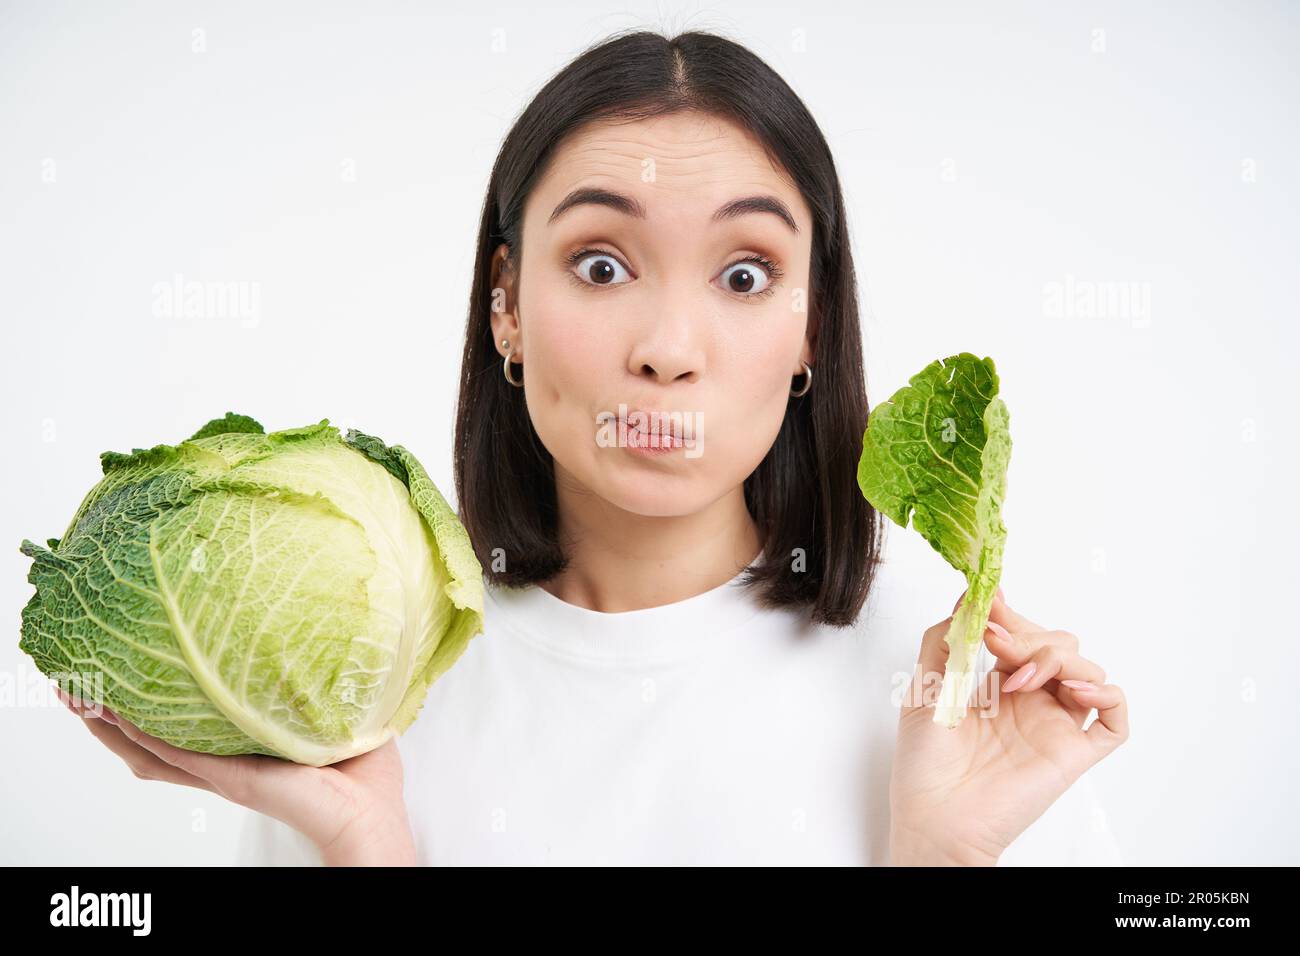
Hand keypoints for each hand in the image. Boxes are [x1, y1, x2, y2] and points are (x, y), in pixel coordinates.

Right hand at [53, 686, 414, 865]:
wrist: (371, 810)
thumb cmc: (364, 771)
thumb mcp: (340, 709)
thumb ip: (323, 675)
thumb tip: (329, 621)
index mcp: (243, 744)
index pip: (182, 723)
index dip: (147, 700)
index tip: (122, 664)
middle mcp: (224, 759)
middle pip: (149, 739)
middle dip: (110, 711)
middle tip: (78, 680)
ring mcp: (223, 771)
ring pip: (149, 752)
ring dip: (111, 725)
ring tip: (80, 695)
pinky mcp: (233, 779)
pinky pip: (178, 758)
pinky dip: (145, 737)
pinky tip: (121, 715)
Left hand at [888, 588, 1129, 865]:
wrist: (935, 817)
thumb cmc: (925, 765)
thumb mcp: (923, 689)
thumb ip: (944, 641)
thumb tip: (970, 596)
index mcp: (998, 686)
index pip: (1024, 634)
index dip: (1012, 615)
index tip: (991, 603)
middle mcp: (1032, 702)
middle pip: (1058, 644)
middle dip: (1029, 634)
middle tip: (996, 643)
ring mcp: (1055, 726)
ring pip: (1087, 669)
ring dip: (1058, 658)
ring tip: (1018, 679)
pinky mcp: (1073, 753)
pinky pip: (1115, 717)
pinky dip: (1106, 692)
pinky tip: (1073, 689)